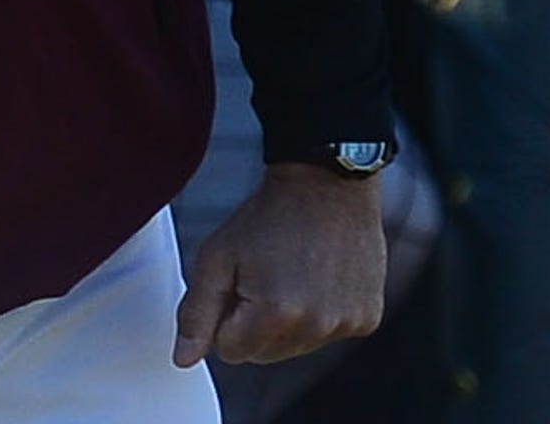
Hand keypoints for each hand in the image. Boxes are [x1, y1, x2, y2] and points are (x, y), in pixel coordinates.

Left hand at [175, 164, 386, 367]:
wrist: (327, 188)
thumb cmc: (267, 219)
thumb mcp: (217, 258)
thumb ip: (196, 313)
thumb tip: (183, 360)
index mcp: (276, 313)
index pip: (231, 352)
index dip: (224, 319)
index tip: (235, 285)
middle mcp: (317, 326)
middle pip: (264, 356)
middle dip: (253, 326)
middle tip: (261, 278)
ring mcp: (347, 324)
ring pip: (295, 348)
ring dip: (285, 323)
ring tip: (289, 275)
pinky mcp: (367, 319)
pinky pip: (326, 336)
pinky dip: (317, 316)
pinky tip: (317, 279)